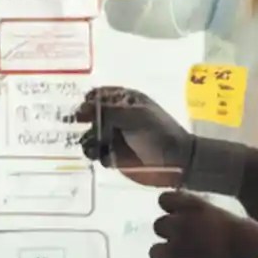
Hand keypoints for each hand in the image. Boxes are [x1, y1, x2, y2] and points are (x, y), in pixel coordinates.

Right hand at [71, 86, 192, 187]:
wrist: (176, 162)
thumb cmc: (158, 133)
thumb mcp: (134, 116)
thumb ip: (107, 110)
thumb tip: (81, 108)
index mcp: (125, 101)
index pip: (99, 95)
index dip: (89, 100)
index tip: (85, 109)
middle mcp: (117, 117)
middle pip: (90, 114)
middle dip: (83, 119)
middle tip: (80, 124)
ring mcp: (115, 136)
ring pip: (90, 134)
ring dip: (89, 139)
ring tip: (97, 146)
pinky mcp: (113, 156)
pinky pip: (96, 152)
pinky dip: (96, 154)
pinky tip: (103, 157)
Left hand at [150, 191, 257, 257]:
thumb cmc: (256, 244)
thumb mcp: (235, 220)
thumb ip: (211, 218)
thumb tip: (205, 223)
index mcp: (196, 209)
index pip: (165, 199)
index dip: (171, 207)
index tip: (180, 214)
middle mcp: (180, 228)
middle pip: (158, 226)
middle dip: (170, 234)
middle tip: (187, 243)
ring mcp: (175, 255)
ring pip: (155, 252)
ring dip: (168, 256)